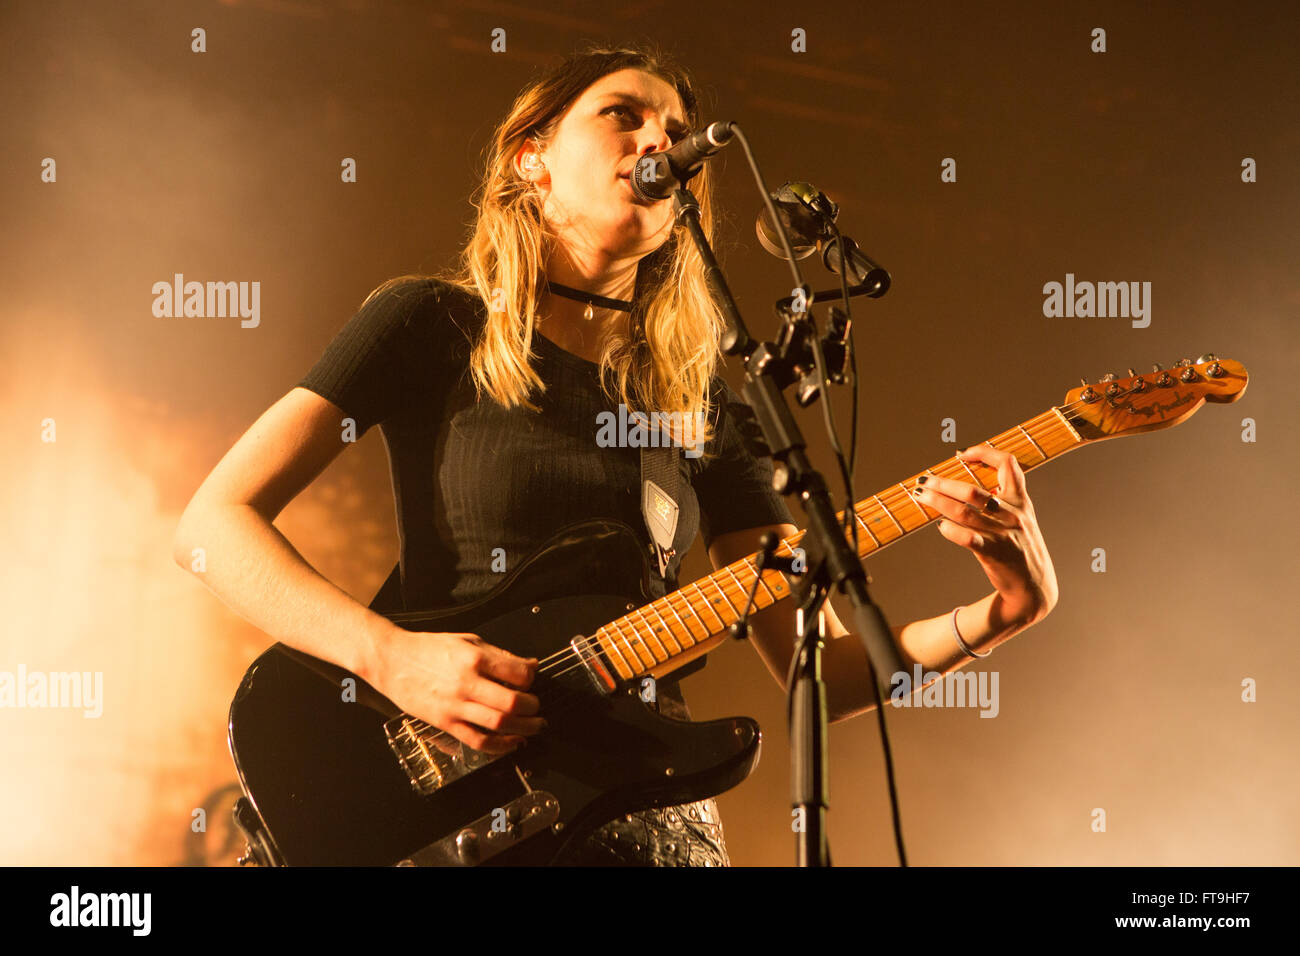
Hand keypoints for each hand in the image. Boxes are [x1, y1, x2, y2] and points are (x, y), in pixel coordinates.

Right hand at [370, 627, 544, 754]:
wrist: (392, 660)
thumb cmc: (427, 649)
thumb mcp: (467, 640)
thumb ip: (499, 655)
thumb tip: (529, 666)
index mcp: (474, 658)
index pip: (518, 674)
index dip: (532, 679)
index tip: (532, 680)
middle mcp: (466, 683)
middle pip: (513, 702)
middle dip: (533, 707)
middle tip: (537, 707)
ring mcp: (455, 706)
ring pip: (499, 724)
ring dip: (524, 728)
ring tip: (534, 726)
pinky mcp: (446, 723)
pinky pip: (478, 741)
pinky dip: (500, 746)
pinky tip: (512, 743)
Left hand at [910, 445, 1058, 625]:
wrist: (1035, 587)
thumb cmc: (1020, 549)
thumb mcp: (1019, 519)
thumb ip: (1002, 501)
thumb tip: (964, 485)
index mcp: (1021, 501)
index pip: (1008, 464)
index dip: (984, 453)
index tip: (961, 454)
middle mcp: (1013, 514)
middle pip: (973, 490)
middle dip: (944, 483)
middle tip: (924, 480)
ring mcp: (1003, 534)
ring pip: (964, 512)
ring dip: (938, 502)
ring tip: (920, 495)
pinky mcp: (994, 553)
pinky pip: (967, 538)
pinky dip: (950, 530)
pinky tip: (939, 525)